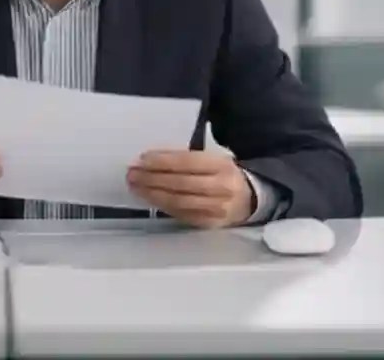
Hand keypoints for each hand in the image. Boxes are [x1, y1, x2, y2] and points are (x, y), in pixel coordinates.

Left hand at [126, 150, 253, 228]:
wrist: (251, 199)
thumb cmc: (225, 174)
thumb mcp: (213, 159)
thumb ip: (186, 158)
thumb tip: (151, 159)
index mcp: (221, 166)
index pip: (187, 162)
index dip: (162, 161)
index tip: (142, 159)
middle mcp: (220, 188)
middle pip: (180, 184)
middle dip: (151, 178)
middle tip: (132, 174)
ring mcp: (215, 209)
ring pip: (178, 202)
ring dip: (152, 194)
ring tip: (135, 186)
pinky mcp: (208, 224)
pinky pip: (181, 214)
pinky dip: (162, 206)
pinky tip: (149, 199)